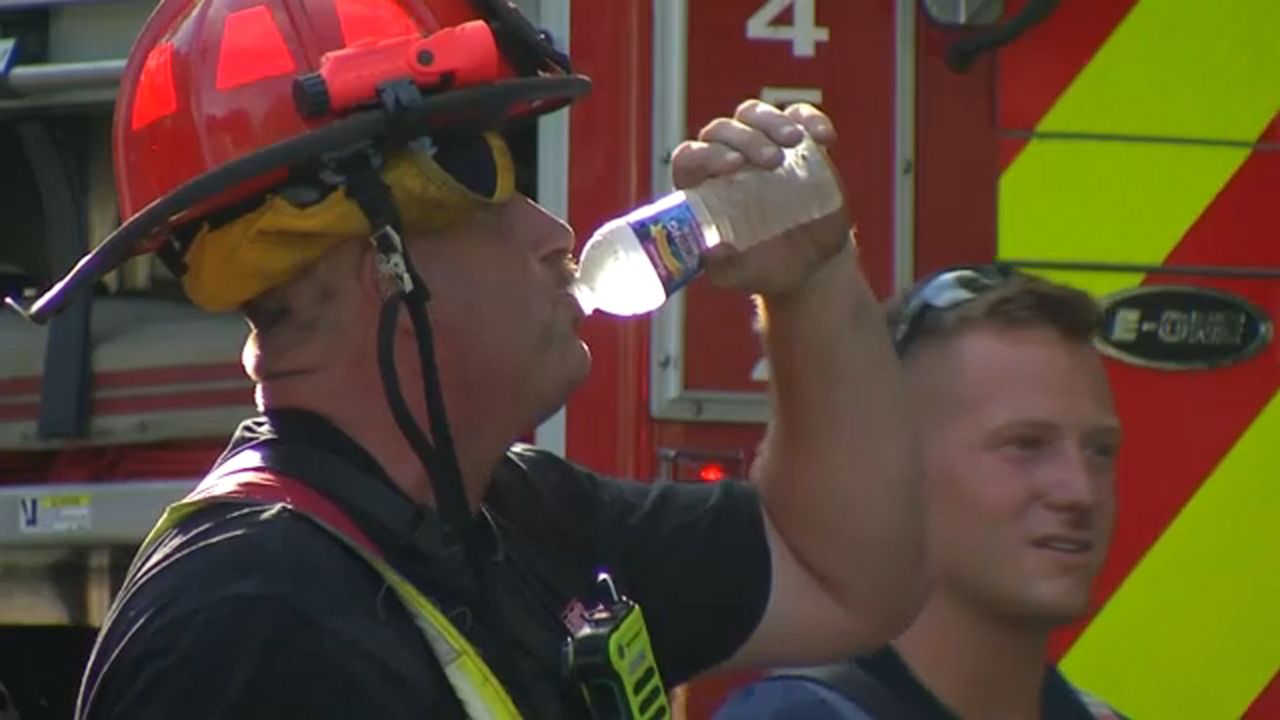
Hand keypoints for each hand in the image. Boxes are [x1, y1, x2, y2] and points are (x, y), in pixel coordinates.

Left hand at [670, 100, 852, 297]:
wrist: (809, 264)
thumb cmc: (764, 266)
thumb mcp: (740, 274)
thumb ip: (722, 266)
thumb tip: (713, 251)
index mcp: (703, 188)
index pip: (690, 157)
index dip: (707, 155)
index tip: (733, 166)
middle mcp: (726, 160)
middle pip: (722, 130)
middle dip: (745, 139)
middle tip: (772, 161)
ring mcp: (761, 145)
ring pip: (753, 114)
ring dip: (772, 122)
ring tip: (795, 142)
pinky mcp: (797, 141)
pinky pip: (798, 115)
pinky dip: (810, 119)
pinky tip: (823, 138)